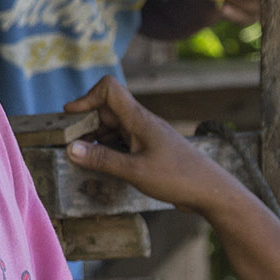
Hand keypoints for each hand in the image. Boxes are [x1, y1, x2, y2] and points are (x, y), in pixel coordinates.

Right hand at [64, 77, 252, 213]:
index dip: (87, 98)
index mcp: (139, 119)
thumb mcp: (135, 171)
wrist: (210, 190)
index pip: (109, 89)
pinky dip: (108, 150)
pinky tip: (101, 166)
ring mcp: (145, 136)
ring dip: (96, 139)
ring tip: (81, 158)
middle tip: (68, 144)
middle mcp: (141, 123)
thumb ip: (102, 159)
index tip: (70, 118)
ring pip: (113, 128)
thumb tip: (70, 148)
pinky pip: (122, 143)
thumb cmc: (178, 177)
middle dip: (86, 123)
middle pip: (106, 110)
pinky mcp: (149, 150)